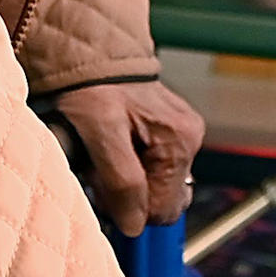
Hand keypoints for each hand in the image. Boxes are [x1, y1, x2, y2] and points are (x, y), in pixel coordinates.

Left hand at [52, 77, 200, 235]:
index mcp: (180, 142)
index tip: (102, 187)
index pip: (163, 210)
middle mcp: (188, 139)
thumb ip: (121, 182)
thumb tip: (134, 225)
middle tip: (99, 169)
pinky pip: (152, 166)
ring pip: (155, 184)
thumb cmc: (92, 86)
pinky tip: (110, 147)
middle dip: (128, 194)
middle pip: (161, 198)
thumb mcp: (100, 134)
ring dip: (126, 180)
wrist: (87, 51)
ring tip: (101, 155)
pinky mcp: (169, 130)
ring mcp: (181, 134)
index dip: (129, 208)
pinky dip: (129, 164)